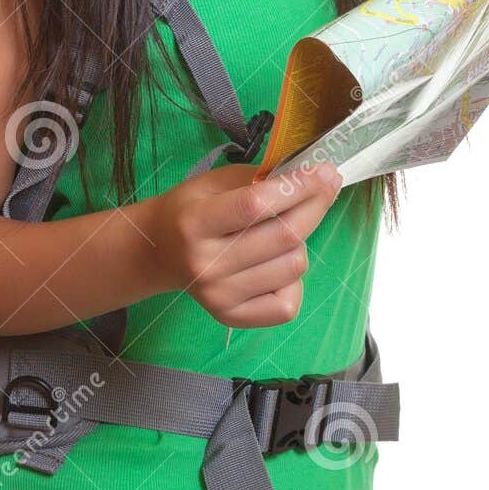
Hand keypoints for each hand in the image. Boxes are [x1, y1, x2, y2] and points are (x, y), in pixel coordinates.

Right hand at [149, 159, 342, 330]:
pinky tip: (278, 265)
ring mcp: (218, 296)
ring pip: (294, 267)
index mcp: (194, 223)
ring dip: (300, 243)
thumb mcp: (214, 182)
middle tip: (328, 186)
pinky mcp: (231, 318)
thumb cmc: (191, 209)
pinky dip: (293, 281)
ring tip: (283, 233)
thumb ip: (258, 179)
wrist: (159, 252)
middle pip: (284, 237)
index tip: (326, 171)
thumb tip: (312, 176)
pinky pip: (288, 304)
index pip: (256, 205)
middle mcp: (205, 264)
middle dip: (315, 206)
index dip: (298, 187)